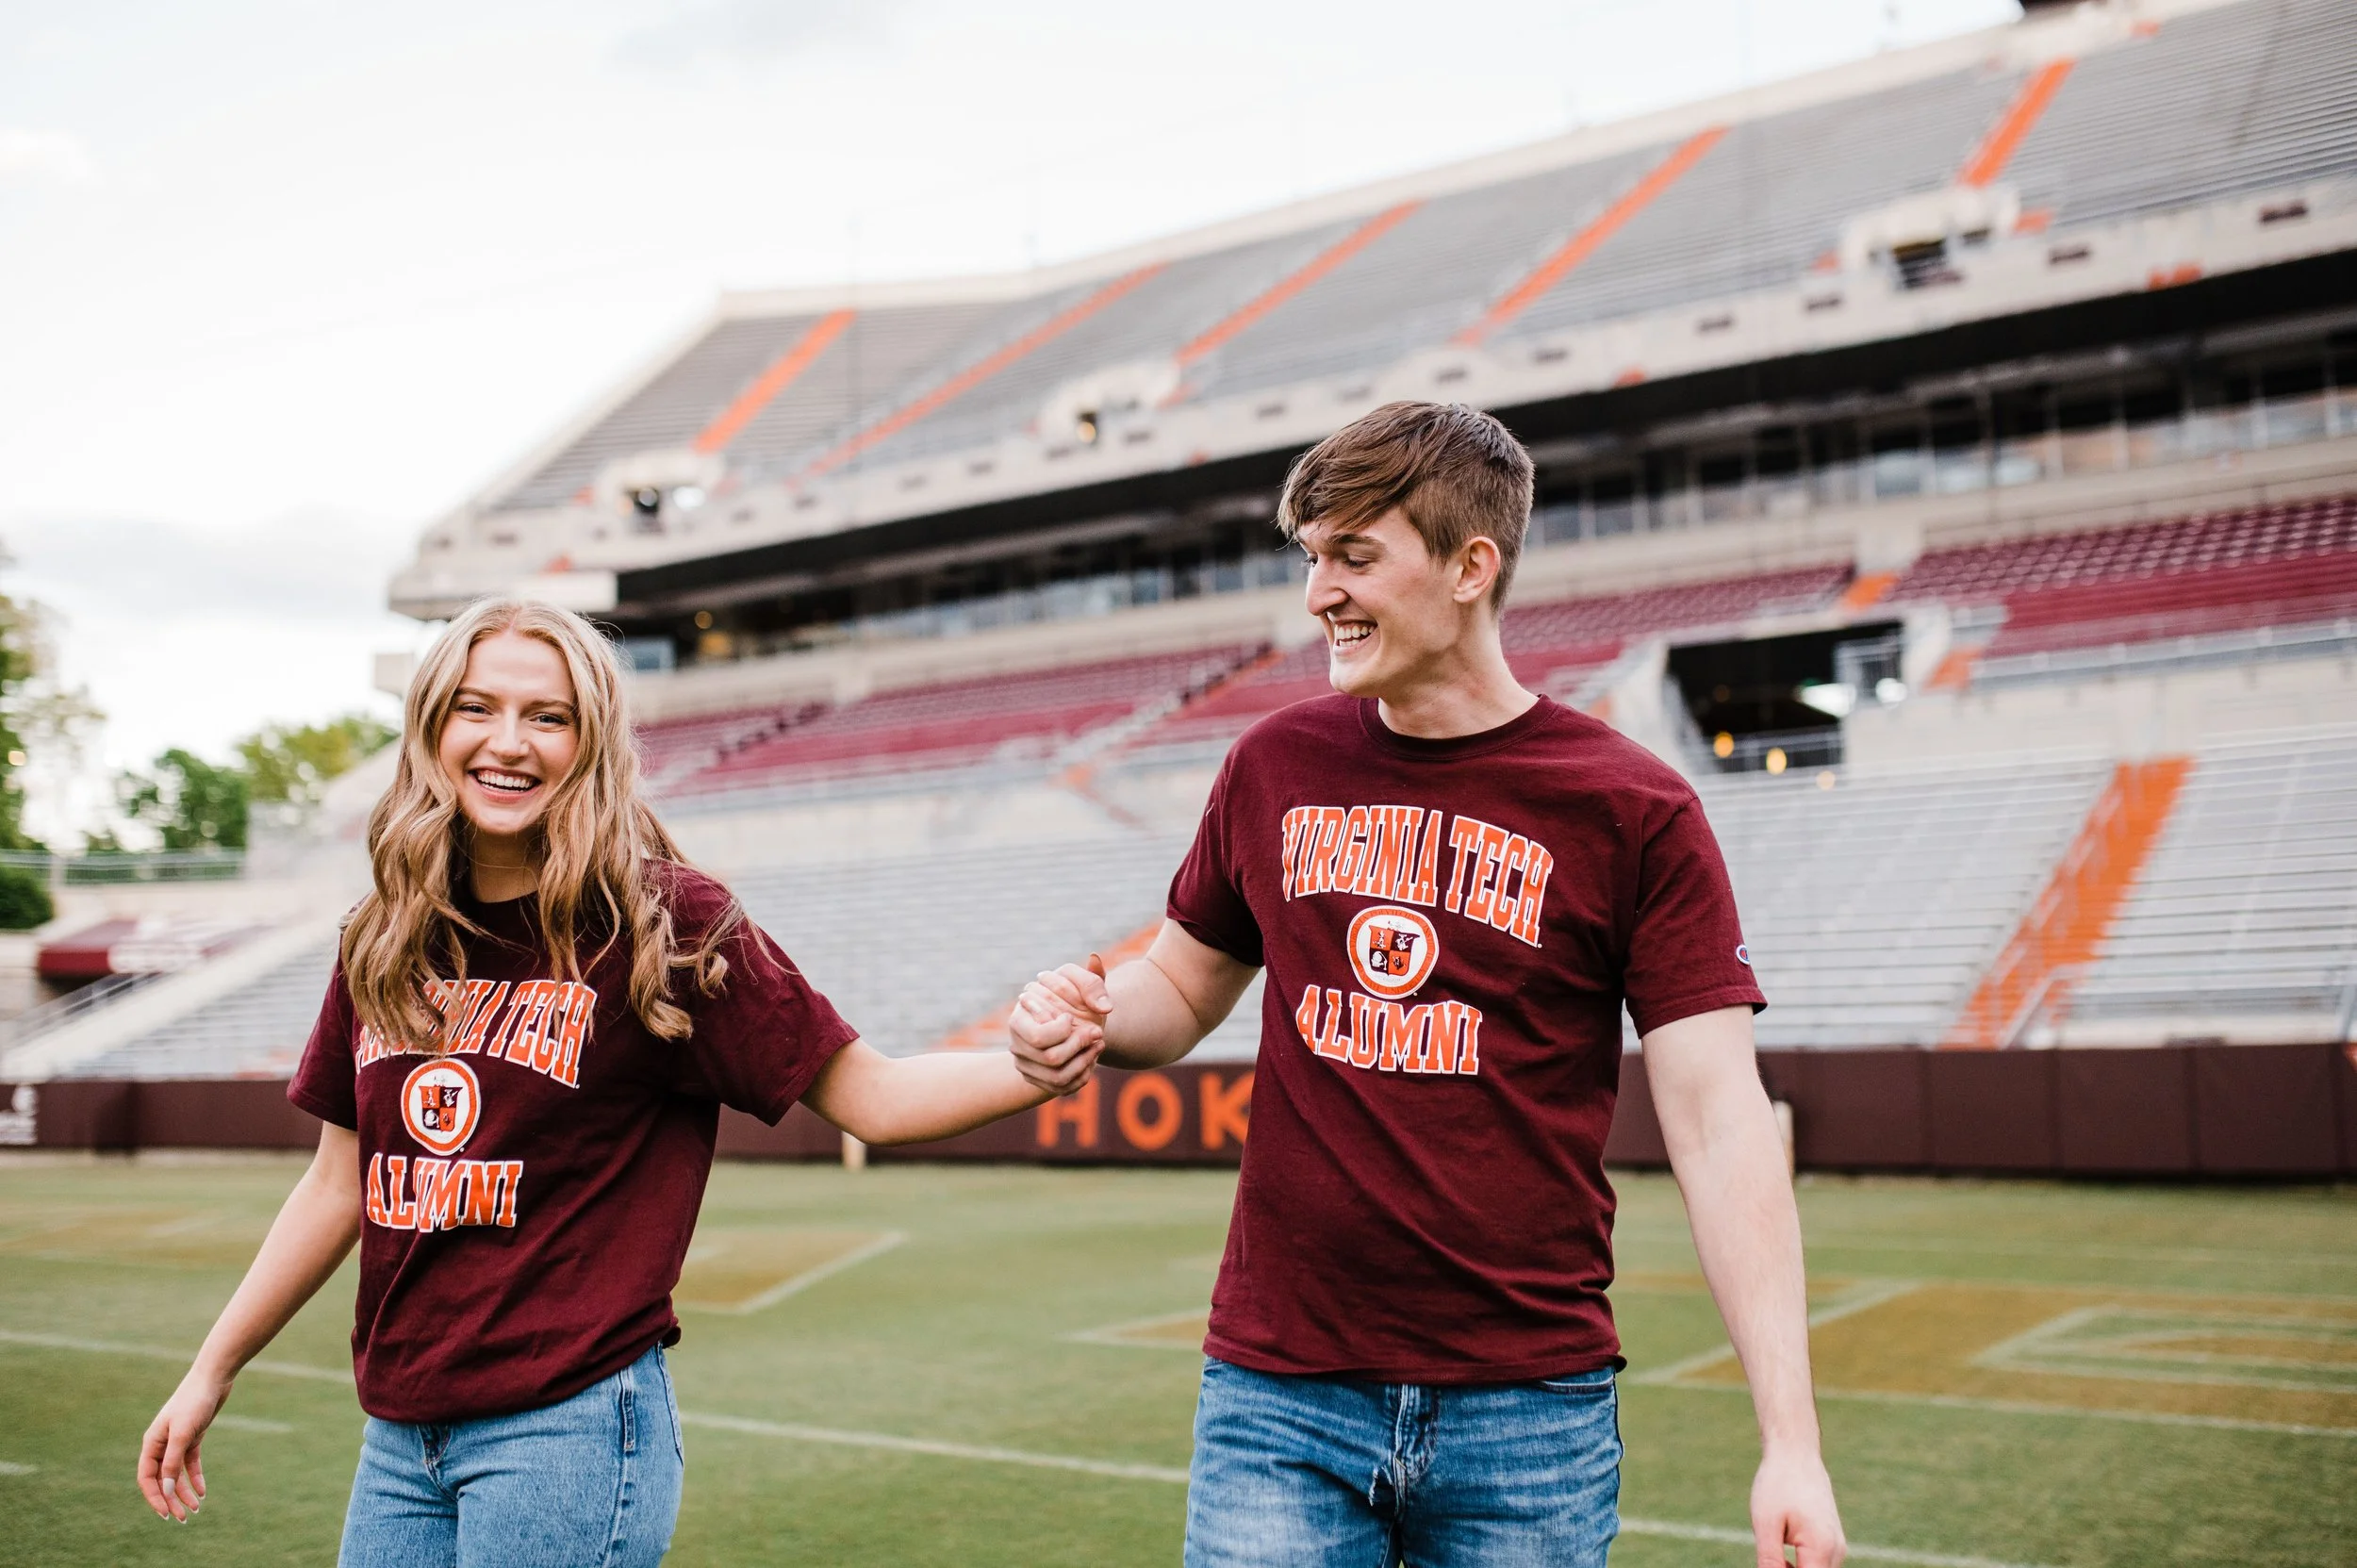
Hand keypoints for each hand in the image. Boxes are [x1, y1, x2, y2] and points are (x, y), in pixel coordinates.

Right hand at [138, 1367, 228, 1522]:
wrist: (214, 1378)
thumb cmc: (195, 1402)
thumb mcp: (183, 1434)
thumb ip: (173, 1461)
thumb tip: (167, 1489)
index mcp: (152, 1443)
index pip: (147, 1478)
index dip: (155, 1497)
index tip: (166, 1513)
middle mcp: (161, 1444)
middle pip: (162, 1479)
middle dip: (171, 1499)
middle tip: (183, 1518)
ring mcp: (177, 1440)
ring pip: (177, 1473)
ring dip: (184, 1492)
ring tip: (195, 1509)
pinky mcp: (193, 1436)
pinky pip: (190, 1463)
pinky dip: (195, 1478)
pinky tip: (202, 1492)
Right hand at [1008, 954, 1111, 1095]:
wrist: (1067, 1016)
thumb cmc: (1070, 996)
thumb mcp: (1080, 982)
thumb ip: (1092, 983)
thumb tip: (1105, 1006)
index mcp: (1018, 1021)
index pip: (1039, 1037)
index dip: (1063, 1030)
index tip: (1072, 1017)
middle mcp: (1017, 1047)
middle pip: (1051, 1059)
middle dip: (1080, 1045)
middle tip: (1097, 1032)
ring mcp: (1026, 1066)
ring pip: (1058, 1078)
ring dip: (1085, 1061)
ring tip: (1098, 1044)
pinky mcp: (1038, 1080)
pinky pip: (1063, 1088)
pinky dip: (1082, 1075)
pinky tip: (1092, 1058)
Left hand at [1751, 1445, 1843, 1567]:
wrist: (1795, 1453)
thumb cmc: (1778, 1484)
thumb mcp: (1765, 1524)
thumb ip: (1770, 1561)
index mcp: (1822, 1549)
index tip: (1772, 1560)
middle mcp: (1836, 1551)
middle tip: (1770, 1552)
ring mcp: (1837, 1546)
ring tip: (1774, 1544)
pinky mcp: (1832, 1541)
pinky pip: (1817, 1564)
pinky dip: (1799, 1564)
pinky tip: (1780, 1548)